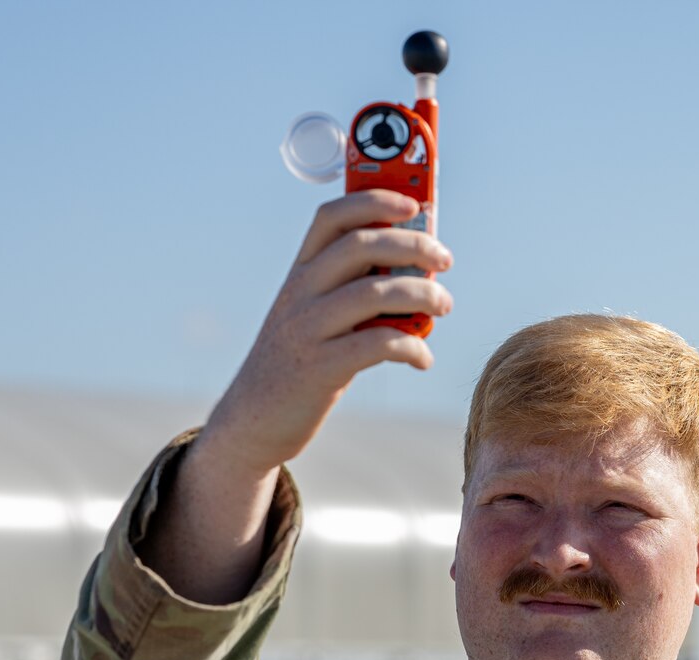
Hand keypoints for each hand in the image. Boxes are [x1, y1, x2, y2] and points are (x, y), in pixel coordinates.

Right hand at [198, 191, 453, 473]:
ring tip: (444, 306)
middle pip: (361, 246)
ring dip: (422, 295)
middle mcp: (300, 292)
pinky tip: (422, 358)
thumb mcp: (314, 314)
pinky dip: (411, 347)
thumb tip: (417, 270)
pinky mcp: (320, 368)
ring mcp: (307, 329)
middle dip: (413, 245)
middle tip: (445, 260)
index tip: (413, 204)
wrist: (254, 419)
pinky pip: (377, 345)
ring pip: (375, 293)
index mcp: (300, 272)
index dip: (374, 201)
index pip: (331, 217)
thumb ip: (352, 288)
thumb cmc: (301, 361)